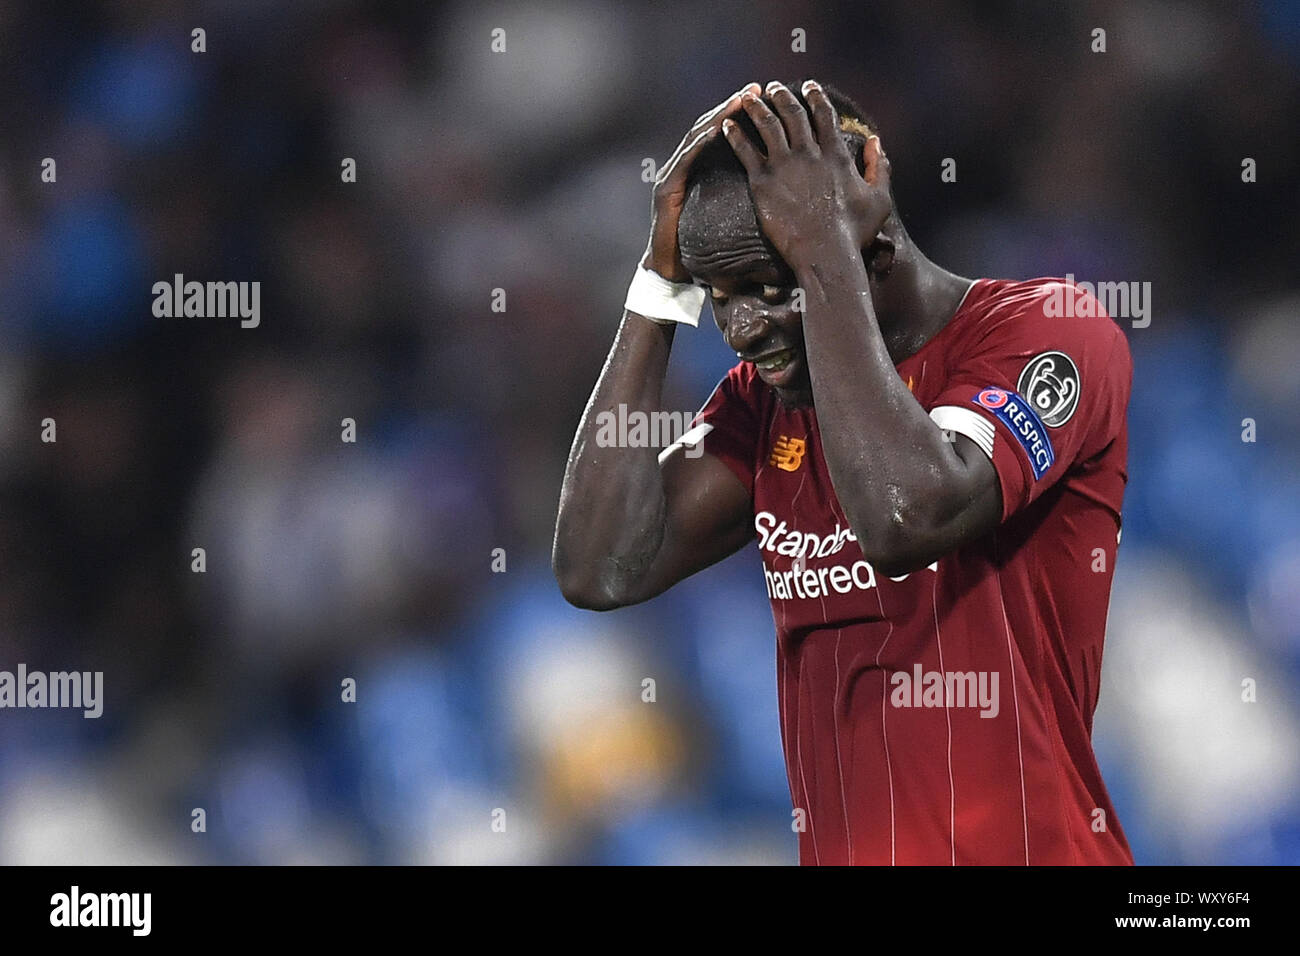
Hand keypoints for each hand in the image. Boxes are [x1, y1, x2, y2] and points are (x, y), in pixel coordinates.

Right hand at [641, 83, 761, 281]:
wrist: (672, 275)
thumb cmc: (704, 250)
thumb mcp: (733, 221)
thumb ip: (749, 202)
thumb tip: (787, 197)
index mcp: (702, 171)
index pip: (726, 135)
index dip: (745, 114)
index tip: (769, 99)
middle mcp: (685, 167)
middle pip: (712, 127)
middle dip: (734, 105)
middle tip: (758, 88)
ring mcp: (673, 176)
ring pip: (698, 137)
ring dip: (720, 115)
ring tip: (741, 100)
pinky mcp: (666, 190)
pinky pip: (686, 160)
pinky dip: (700, 143)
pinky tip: (716, 129)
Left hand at [722, 80, 891, 271]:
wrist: (825, 254)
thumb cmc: (854, 233)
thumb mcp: (879, 199)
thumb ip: (880, 167)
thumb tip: (876, 141)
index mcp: (836, 155)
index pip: (825, 116)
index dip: (816, 97)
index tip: (809, 86)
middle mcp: (809, 153)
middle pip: (793, 115)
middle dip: (782, 96)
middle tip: (773, 87)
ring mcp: (784, 166)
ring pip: (767, 126)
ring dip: (757, 108)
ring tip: (747, 97)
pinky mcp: (763, 182)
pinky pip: (745, 152)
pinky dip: (735, 136)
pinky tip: (726, 126)